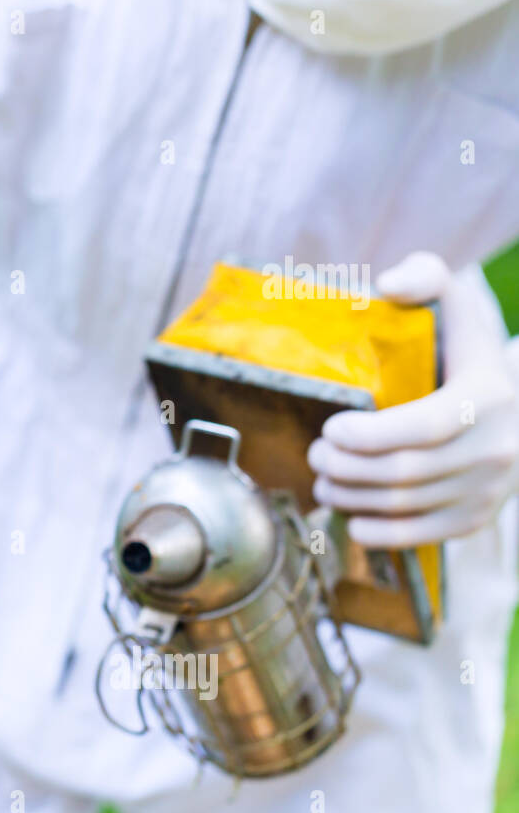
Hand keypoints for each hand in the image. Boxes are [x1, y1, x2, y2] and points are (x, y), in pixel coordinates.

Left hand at [308, 252, 518, 546]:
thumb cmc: (469, 349)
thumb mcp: (457, 302)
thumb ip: (425, 276)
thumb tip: (386, 286)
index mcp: (489, 397)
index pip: (425, 427)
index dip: (369, 435)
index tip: (331, 426)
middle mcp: (497, 448)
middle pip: (404, 472)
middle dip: (344, 467)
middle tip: (315, 452)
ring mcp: (490, 489)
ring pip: (404, 505)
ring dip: (349, 496)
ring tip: (323, 478)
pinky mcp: (476, 517)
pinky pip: (419, 537)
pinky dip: (375, 532)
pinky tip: (349, 515)